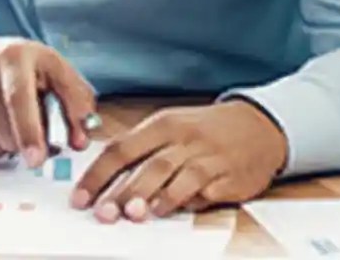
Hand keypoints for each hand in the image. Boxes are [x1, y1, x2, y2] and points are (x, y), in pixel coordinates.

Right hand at [0, 39, 96, 166]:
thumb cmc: (28, 71)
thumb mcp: (58, 74)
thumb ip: (77, 104)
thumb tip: (79, 143)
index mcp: (14, 58)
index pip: (18, 100)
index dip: (29, 133)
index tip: (37, 161)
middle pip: (4, 132)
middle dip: (24, 144)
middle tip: (29, 130)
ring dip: (5, 149)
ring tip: (7, 127)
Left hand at [73, 100, 287, 222]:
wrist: (259, 125)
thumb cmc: (204, 130)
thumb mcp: (170, 127)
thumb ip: (140, 149)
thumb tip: (103, 178)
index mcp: (162, 124)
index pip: (120, 149)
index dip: (97, 175)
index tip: (80, 196)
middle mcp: (184, 139)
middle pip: (147, 166)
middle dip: (122, 192)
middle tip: (103, 212)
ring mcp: (208, 158)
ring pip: (176, 178)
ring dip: (153, 197)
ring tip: (134, 214)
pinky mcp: (229, 177)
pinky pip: (204, 191)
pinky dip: (185, 202)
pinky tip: (168, 211)